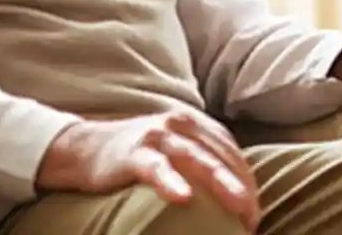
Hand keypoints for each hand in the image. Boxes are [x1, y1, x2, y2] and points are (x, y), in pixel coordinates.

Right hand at [36, 111, 259, 230]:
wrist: (85, 148)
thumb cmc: (138, 155)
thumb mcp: (174, 149)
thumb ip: (201, 159)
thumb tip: (235, 193)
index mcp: (194, 124)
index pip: (231, 151)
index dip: (247, 180)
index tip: (255, 210)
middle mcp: (180, 124)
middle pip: (220, 155)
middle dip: (242, 186)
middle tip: (253, 217)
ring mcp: (157, 136)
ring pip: (196, 159)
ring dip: (220, 183)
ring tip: (238, 205)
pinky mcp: (133, 153)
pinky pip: (156, 168)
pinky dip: (171, 182)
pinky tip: (184, 197)